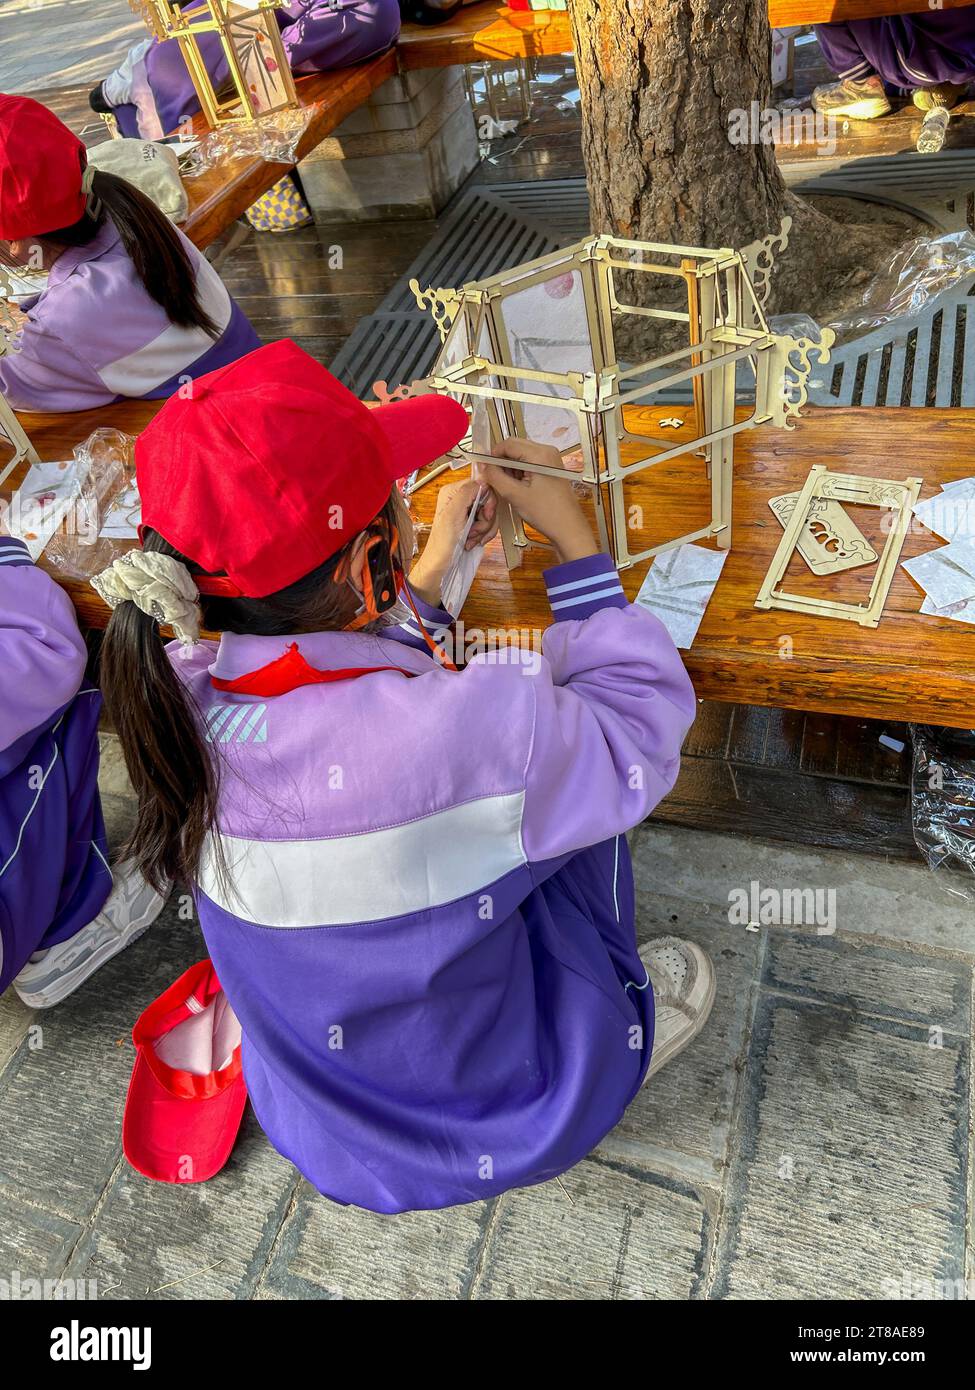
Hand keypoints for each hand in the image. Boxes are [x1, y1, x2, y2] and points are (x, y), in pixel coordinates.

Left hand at [408, 479, 498, 606]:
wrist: (441, 564)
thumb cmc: (443, 543)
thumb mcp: (454, 514)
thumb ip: (467, 492)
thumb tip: (483, 480)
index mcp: (453, 491)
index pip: (482, 485)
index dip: (488, 501)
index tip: (485, 515)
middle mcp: (461, 499)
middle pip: (489, 501)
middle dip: (485, 519)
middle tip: (474, 530)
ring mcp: (468, 511)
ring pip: (490, 514)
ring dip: (484, 529)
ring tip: (471, 538)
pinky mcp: (473, 523)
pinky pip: (488, 524)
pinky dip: (483, 535)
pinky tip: (473, 541)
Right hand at [479, 438, 598, 564]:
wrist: (568, 528)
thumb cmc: (546, 513)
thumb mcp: (515, 495)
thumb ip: (496, 477)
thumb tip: (483, 466)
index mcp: (540, 454)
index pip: (508, 444)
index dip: (493, 455)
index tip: (484, 468)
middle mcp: (547, 451)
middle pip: (515, 447)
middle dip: (501, 461)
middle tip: (493, 479)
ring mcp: (550, 460)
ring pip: (521, 455)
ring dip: (510, 468)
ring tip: (508, 487)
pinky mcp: (551, 469)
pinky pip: (529, 463)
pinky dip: (520, 472)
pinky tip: (518, 488)